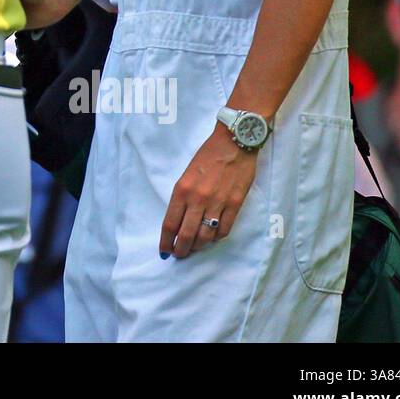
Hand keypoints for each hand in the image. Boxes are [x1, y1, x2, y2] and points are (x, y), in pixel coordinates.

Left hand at [160, 123, 257, 259]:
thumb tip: (179, 220)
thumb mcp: (186, 174)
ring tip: (195, 249)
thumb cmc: (207, 156)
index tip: (164, 251)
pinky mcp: (235, 204)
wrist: (234, 143)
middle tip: (179, 255)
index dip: (166, 241)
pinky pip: (224, 229)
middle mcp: (198, 199)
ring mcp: (217, 203)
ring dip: (198, 247)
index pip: (170, 223)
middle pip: (186, 234)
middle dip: (181, 249)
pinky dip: (217, 238)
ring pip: (206, 236)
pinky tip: (213, 238)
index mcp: (182, 190)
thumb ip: (183, 197)